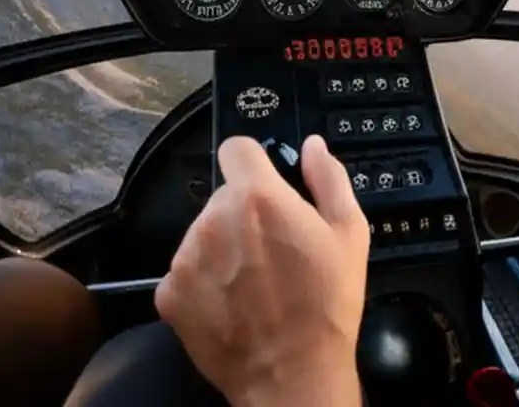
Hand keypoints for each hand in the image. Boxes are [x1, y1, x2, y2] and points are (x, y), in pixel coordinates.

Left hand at [155, 135, 368, 406]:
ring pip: (203, 233)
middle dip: (244, 214)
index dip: (253, 162)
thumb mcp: (349, 234)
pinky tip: (232, 303)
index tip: (266, 184)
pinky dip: (203, 283)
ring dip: (222, 247)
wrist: (293, 374)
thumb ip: (328, 179)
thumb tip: (313, 145)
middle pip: (223, 196)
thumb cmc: (327, 304)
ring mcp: (185, 257)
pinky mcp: (168, 292)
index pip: (237, 148)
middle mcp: (213, 220)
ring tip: (253, 282)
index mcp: (257, 197)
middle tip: (273, 249)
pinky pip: (185, 271)